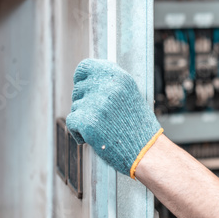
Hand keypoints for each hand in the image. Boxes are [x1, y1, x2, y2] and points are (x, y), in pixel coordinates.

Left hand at [66, 59, 162, 177]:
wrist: (147, 150)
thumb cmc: (137, 126)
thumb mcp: (130, 95)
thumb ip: (109, 84)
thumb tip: (84, 80)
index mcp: (119, 76)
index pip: (86, 66)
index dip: (81, 78)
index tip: (83, 87)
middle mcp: (107, 86)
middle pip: (78, 89)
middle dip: (85, 103)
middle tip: (102, 117)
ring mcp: (97, 103)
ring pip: (75, 107)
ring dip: (84, 119)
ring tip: (105, 128)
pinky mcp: (87, 121)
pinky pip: (71, 122)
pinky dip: (79, 132)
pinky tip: (94, 137)